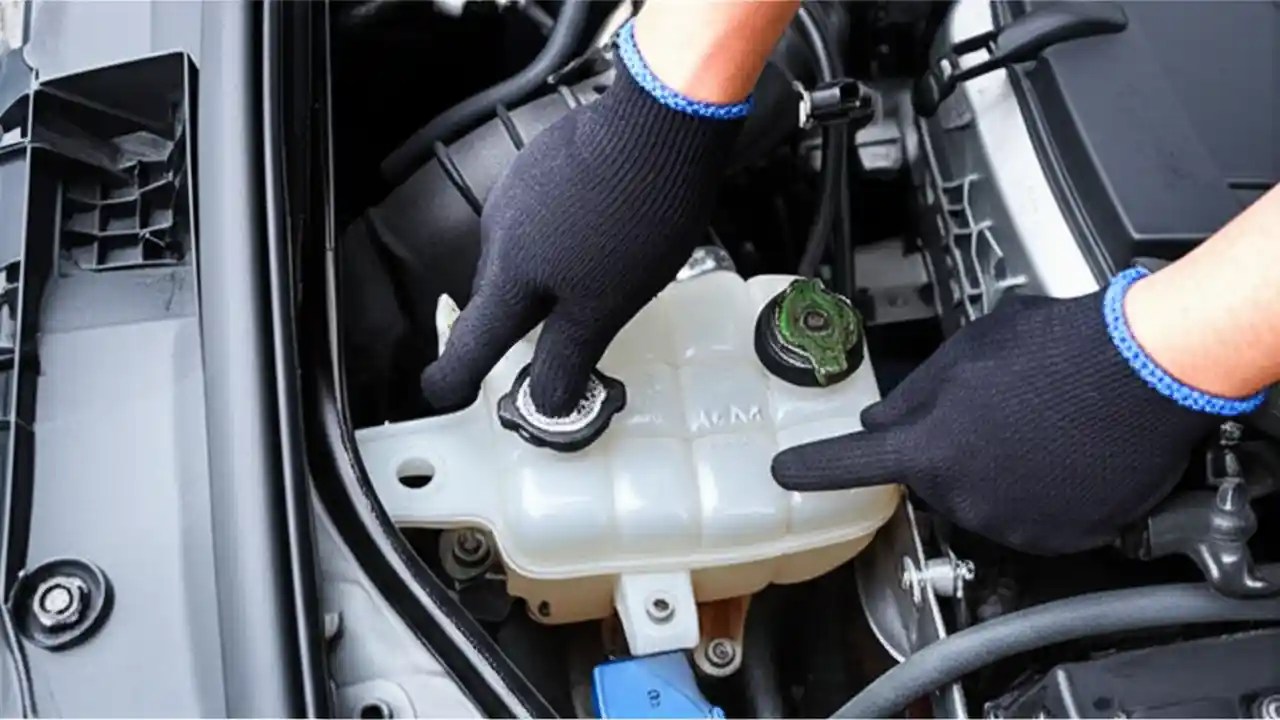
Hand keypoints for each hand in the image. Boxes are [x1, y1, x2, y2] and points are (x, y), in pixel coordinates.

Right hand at [419, 20, 746, 415]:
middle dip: (517, 326)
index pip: (469, 344)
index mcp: (510, 276)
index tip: (445, 393)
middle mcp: (500, 233)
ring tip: (598, 279)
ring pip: (520, 257)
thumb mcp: (606, 305)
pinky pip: (539, 219)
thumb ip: (569, 356)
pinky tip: (601, 235)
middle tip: (556, 342)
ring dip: (546, 279)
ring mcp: (518, 193)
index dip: (453, 378)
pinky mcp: (541, 166)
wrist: (659, 121)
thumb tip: (547, 403)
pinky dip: (561, 240)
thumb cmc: (636, 214)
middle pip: (495, 300)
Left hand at [771, 270, 1265, 554]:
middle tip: (995, 414)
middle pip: (931, 479)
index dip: (814, 469)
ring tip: (1038, 430)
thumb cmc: (1060, 348)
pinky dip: (1039, 495)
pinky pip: (1030, 519)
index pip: (851, 463)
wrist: (1146, 368)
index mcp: (930, 445)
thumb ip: (917, 396)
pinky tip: (1062, 456)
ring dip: (995, 474)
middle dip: (948, 451)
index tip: (786, 474)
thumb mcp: (969, 352)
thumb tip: (880, 425)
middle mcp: (963, 494)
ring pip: (981, 500)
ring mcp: (1012, 522)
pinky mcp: (1057, 537)